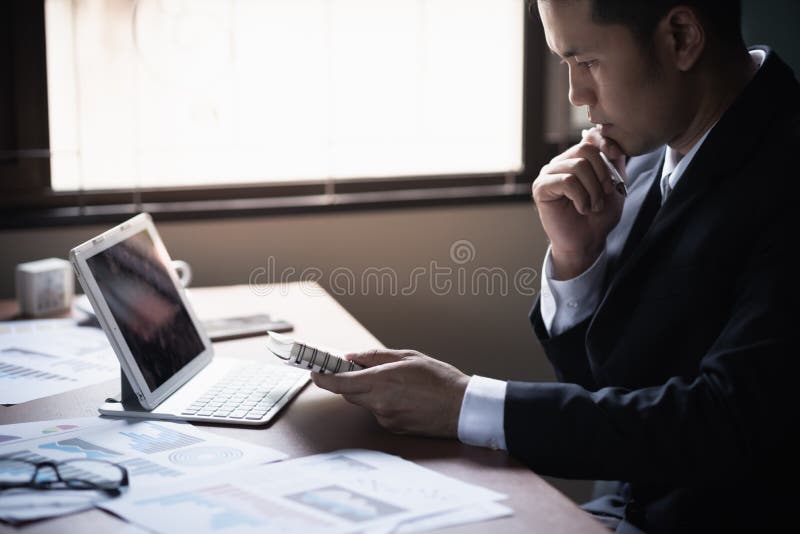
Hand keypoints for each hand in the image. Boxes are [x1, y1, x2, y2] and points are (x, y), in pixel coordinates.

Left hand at [311, 349, 469, 438]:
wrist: (462, 408)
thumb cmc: (440, 380)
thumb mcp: (408, 357)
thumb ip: (376, 357)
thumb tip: (351, 357)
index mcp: (381, 381)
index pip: (339, 383)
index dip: (322, 377)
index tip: (314, 371)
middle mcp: (379, 403)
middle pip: (349, 393)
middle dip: (351, 381)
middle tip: (362, 369)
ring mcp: (386, 418)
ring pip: (365, 402)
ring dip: (371, 392)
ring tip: (397, 382)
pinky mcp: (394, 428)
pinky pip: (379, 412)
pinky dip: (384, 403)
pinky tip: (405, 397)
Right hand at [532, 127, 625, 278]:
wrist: (587, 242)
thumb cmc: (599, 217)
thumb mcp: (615, 186)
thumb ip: (614, 163)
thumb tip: (612, 142)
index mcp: (576, 159)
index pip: (590, 137)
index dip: (606, 143)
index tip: (617, 156)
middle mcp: (560, 163)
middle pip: (585, 149)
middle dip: (602, 173)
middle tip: (605, 194)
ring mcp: (548, 174)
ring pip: (578, 166)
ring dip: (592, 190)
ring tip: (593, 206)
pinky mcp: (540, 188)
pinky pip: (567, 181)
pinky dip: (580, 197)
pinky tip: (581, 209)